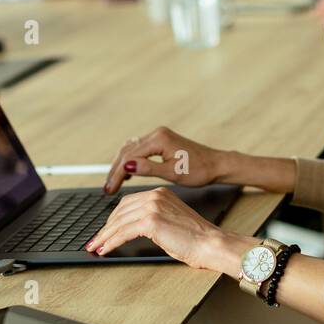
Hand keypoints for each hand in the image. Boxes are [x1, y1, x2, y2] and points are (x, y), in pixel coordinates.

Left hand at [84, 186, 254, 273]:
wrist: (210, 243)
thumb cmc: (195, 238)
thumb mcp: (170, 221)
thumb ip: (152, 218)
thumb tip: (130, 228)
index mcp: (160, 193)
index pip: (128, 202)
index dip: (113, 218)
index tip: (105, 229)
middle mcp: (155, 196)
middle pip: (120, 211)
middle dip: (105, 227)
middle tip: (95, 240)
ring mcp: (153, 206)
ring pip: (119, 222)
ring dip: (105, 236)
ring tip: (96, 247)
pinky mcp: (151, 221)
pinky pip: (123, 232)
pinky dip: (111, 242)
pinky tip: (106, 249)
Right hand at [103, 126, 228, 193]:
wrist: (215, 164)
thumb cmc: (199, 171)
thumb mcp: (173, 173)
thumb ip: (148, 169)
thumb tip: (126, 167)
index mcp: (159, 139)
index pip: (129, 157)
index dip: (116, 174)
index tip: (109, 189)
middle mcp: (157, 134)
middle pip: (127, 151)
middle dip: (115, 170)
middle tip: (108, 189)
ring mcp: (159, 136)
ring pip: (131, 149)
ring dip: (121, 165)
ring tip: (114, 183)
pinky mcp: (161, 141)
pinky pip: (139, 149)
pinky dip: (130, 160)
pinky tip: (127, 173)